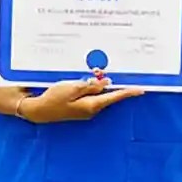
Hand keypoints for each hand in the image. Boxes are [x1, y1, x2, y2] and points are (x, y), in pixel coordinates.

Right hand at [20, 76, 143, 122]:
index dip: (128, 92)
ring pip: (98, 93)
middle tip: (100, 70)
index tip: (141, 90)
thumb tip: (105, 83)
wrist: (40, 110)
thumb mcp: (72, 87)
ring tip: (90, 74)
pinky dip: (90, 87)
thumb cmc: (54, 98)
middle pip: (107, 93)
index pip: (114, 96)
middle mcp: (92, 109)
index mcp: (92, 105)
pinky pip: (91, 95)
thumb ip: (91, 85)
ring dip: (97, 83)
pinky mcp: (81, 107)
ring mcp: (87, 109)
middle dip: (107, 81)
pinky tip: (84, 81)